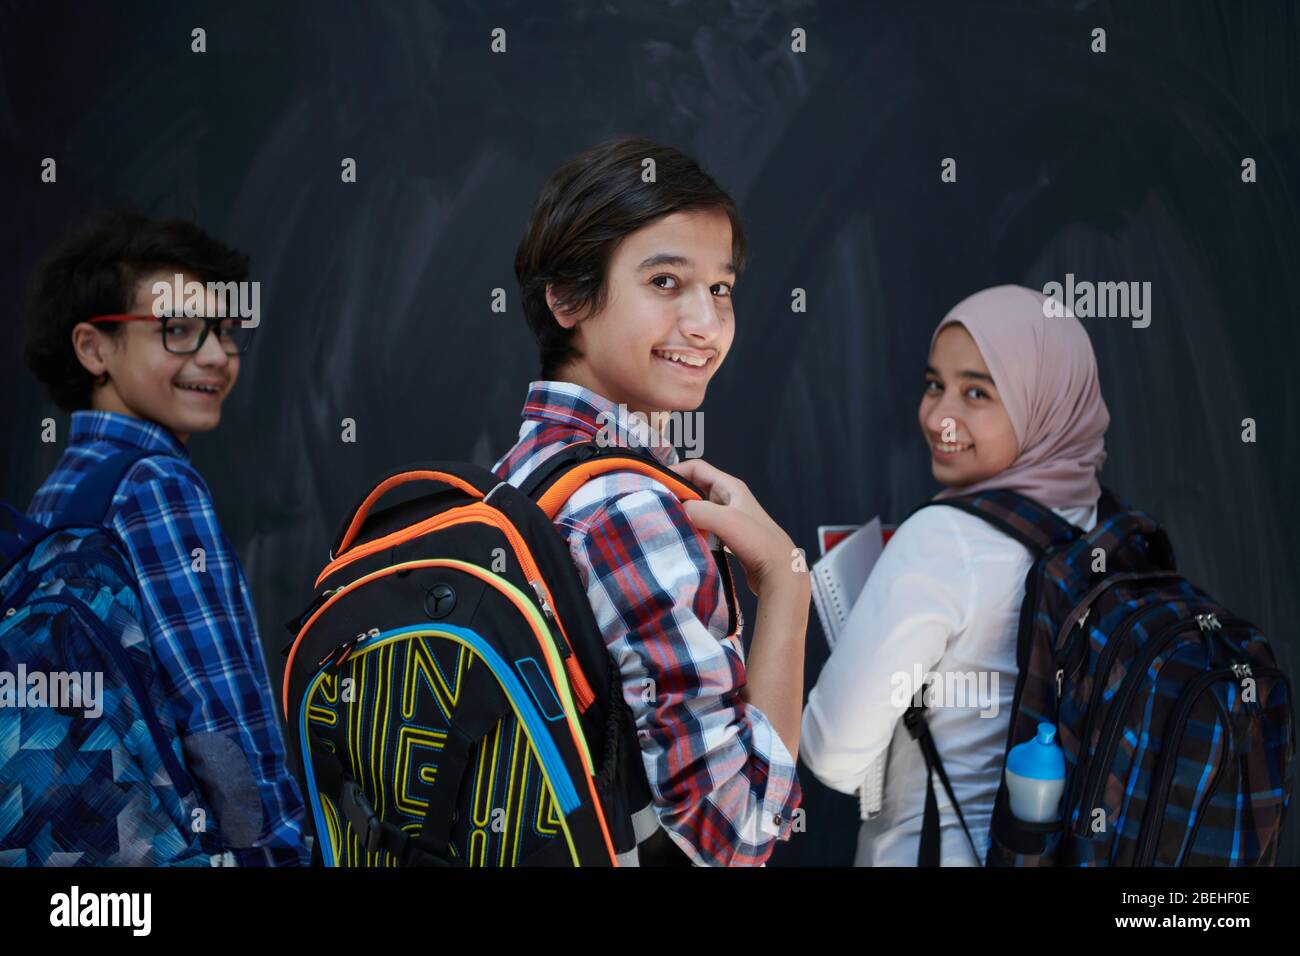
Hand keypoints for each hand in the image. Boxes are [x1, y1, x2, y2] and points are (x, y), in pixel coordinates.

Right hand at [670, 458, 805, 597]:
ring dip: (683, 515)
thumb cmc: (759, 543)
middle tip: (656, 506)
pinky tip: (683, 541)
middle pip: (694, 488)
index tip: (655, 484)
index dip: (675, 471)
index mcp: (731, 487)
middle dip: (675, 494)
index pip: (696, 468)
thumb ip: (698, 511)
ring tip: (665, 524)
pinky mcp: (728, 538)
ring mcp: (729, 519)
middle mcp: (730, 499)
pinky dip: (692, 531)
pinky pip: (703, 528)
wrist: (780, 573)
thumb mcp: (726, 520)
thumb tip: (677, 512)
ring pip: (698, 510)